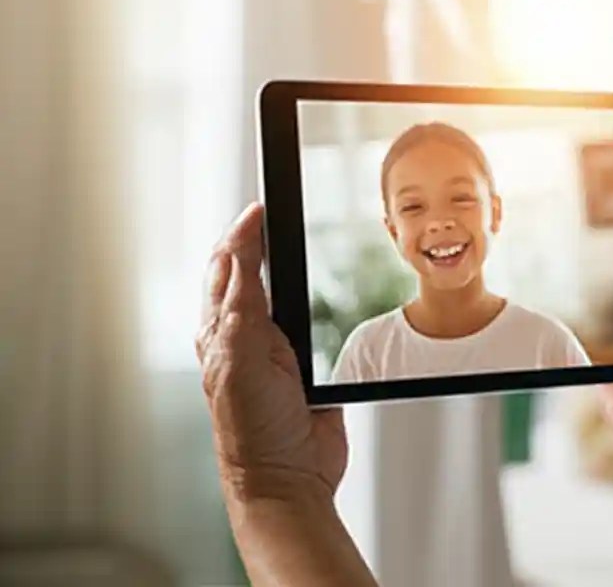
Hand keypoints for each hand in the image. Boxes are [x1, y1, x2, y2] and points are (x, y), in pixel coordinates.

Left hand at [195, 204, 347, 503]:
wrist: (288, 479)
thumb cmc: (254, 431)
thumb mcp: (241, 359)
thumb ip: (242, 308)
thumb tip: (238, 255)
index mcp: (221, 333)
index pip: (228, 268)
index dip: (243, 234)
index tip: (262, 205)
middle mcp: (244, 339)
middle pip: (246, 277)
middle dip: (254, 243)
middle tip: (271, 212)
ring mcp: (275, 354)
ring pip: (275, 300)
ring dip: (278, 272)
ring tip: (284, 242)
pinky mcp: (305, 370)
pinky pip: (309, 330)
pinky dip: (311, 308)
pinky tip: (319, 297)